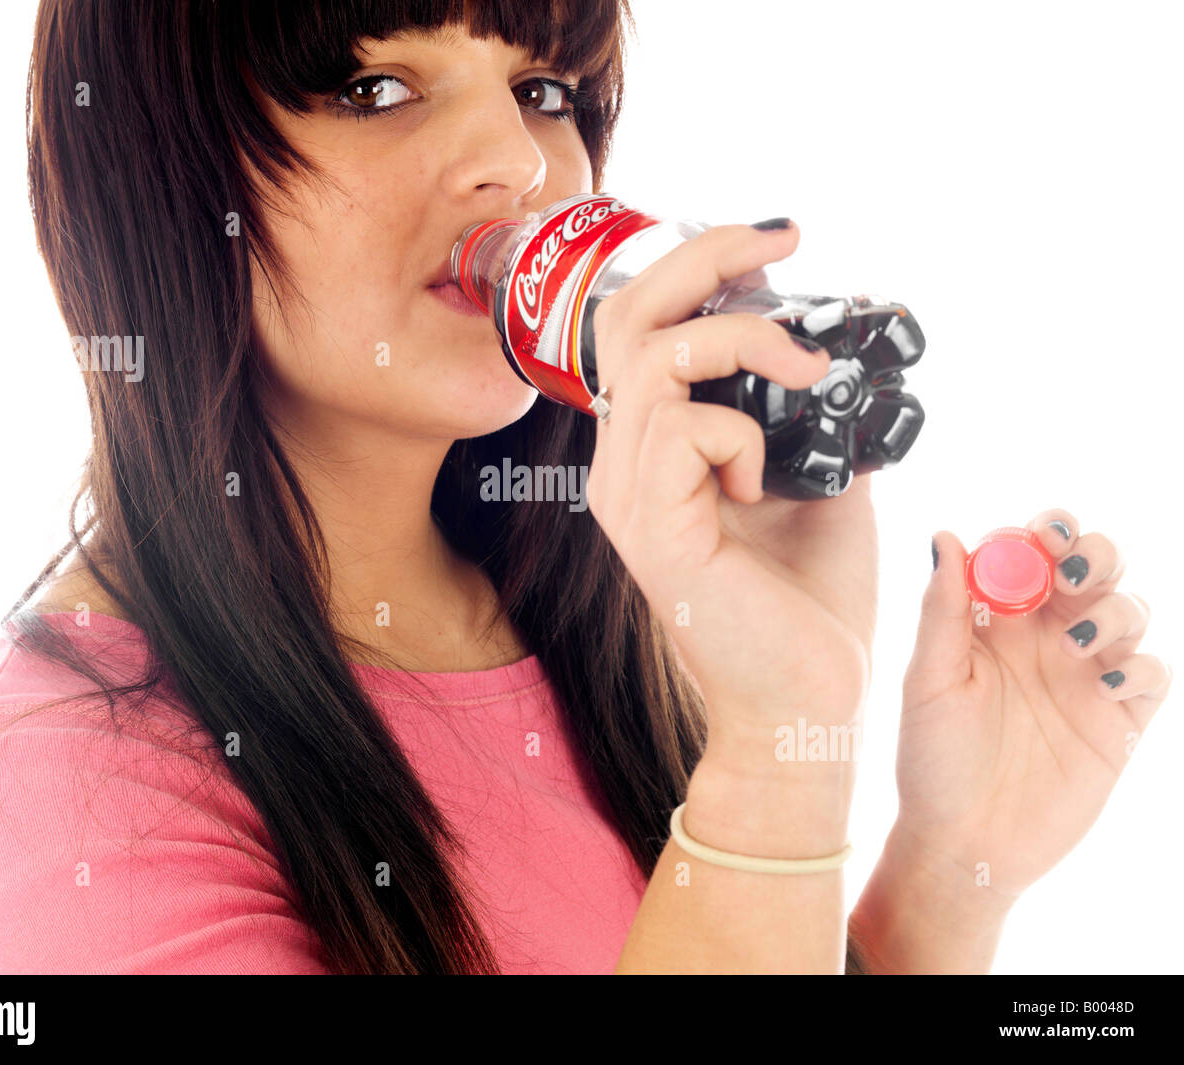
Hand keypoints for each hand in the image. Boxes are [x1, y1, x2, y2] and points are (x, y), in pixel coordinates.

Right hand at [583, 223, 877, 769]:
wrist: (807, 702)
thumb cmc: (809, 605)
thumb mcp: (819, 484)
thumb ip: (805, 420)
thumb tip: (830, 362)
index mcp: (657, 452)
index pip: (646, 329)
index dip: (699, 268)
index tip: (776, 241)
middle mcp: (626, 465)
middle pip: (625, 315)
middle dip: (702, 256)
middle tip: (781, 236)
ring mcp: (628, 494)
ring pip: (657, 357)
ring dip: (747, 342)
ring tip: (806, 373)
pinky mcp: (649, 525)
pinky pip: (687, 426)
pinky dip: (744, 436)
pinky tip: (761, 489)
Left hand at [896, 508, 1172, 898]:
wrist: (965, 845)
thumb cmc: (932, 761)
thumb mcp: (928, 683)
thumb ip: (941, 612)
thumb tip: (945, 535)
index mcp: (995, 620)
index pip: (1028, 553)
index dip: (1041, 533)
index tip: (1038, 535)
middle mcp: (1045, 638)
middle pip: (1092, 569)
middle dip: (1093, 554)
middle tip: (1071, 571)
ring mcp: (1085, 676)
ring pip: (1128, 611)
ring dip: (1115, 608)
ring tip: (1080, 640)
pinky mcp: (1118, 720)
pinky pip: (1153, 674)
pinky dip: (1143, 664)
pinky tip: (1110, 679)